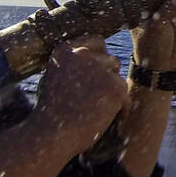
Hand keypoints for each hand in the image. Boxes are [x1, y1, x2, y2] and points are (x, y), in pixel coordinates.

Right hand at [33, 35, 130, 152]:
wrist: (50, 135)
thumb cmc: (49, 113)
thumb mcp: (52, 79)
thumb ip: (71, 64)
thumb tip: (89, 54)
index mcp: (65, 50)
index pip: (97, 42)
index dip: (100, 58)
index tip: (97, 76)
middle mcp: (83, 54)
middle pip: (110, 61)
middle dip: (107, 79)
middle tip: (96, 100)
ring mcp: (99, 69)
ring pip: (118, 79)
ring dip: (112, 94)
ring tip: (98, 111)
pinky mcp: (114, 87)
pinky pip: (125, 97)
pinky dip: (120, 110)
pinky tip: (107, 120)